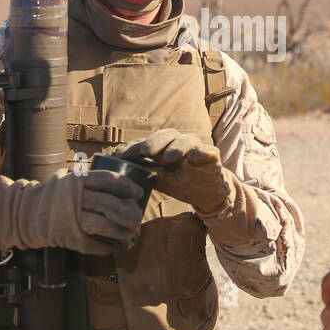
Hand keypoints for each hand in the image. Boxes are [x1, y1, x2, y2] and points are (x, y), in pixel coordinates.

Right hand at [0, 169, 144, 254]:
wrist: (27, 214)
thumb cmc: (55, 196)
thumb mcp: (69, 180)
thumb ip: (91, 181)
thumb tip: (123, 190)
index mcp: (77, 181)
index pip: (109, 180)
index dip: (127, 187)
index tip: (138, 194)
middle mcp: (75, 198)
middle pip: (110, 204)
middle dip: (128, 212)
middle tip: (137, 217)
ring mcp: (71, 219)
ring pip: (104, 225)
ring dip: (121, 231)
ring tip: (130, 233)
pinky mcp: (70, 237)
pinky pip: (94, 243)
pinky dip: (106, 246)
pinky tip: (114, 246)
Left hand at [115, 128, 232, 213]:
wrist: (206, 194)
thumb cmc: (181, 182)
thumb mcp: (160, 179)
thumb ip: (144, 170)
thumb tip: (117, 163)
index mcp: (165, 147)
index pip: (149, 142)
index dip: (135, 147)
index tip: (121, 155)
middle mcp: (181, 143)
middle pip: (167, 135)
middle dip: (155, 142)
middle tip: (145, 151)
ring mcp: (197, 148)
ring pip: (187, 140)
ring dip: (177, 147)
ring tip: (170, 158)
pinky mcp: (212, 156)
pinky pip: (208, 151)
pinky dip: (201, 152)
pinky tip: (194, 157)